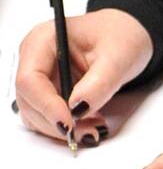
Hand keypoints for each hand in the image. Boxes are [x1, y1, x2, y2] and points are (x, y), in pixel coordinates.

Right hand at [14, 8, 153, 146]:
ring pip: (36, 114)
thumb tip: (78, 108)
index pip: (30, 79)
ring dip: (61, 128)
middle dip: (56, 122)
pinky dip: (66, 127)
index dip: (46, 105)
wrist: (126, 39)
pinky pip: (47, 118)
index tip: (69, 123)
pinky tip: (88, 123)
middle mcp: (35, 59)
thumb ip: (99, 82)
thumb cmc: (120, 36)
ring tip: (93, 127)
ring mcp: (40, 77)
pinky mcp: (49, 93)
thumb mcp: (118, 56)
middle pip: (29, 101)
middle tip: (88, 132)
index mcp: (44, 40)